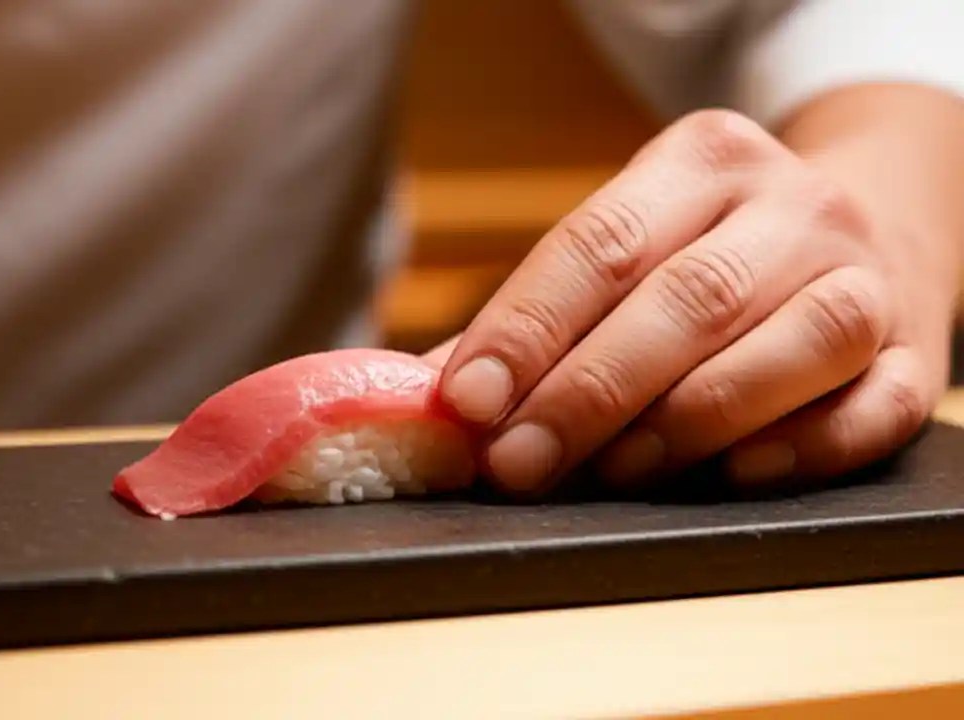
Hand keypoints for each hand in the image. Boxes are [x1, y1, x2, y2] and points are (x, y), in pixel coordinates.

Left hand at [432, 109, 954, 495]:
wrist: (868, 225)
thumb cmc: (710, 253)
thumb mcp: (630, 250)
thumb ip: (539, 319)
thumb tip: (436, 396)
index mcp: (703, 162)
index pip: (602, 243)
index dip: (527, 326)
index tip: (467, 399)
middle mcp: (794, 208)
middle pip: (687, 298)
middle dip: (589, 390)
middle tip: (519, 461)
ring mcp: (866, 277)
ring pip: (793, 345)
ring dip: (690, 419)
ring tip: (612, 471)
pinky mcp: (919, 353)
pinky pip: (874, 407)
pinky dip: (805, 446)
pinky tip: (736, 473)